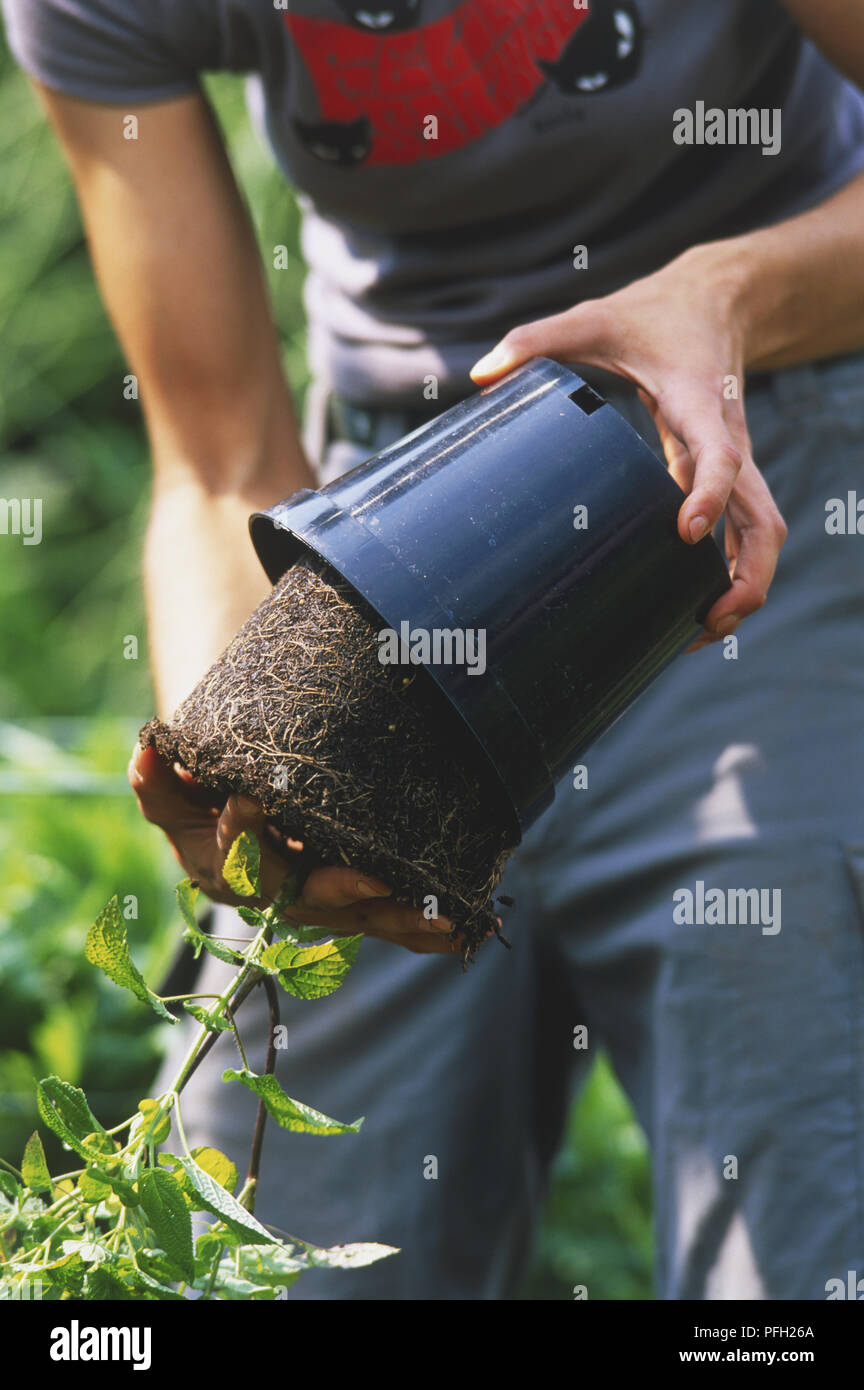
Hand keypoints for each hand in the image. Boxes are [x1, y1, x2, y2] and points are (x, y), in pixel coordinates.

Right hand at [128, 743, 461, 954]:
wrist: (226, 825)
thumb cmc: (199, 800)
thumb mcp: (171, 792)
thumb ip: (158, 779)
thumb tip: (148, 749)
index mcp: (224, 870)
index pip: (232, 854)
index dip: (242, 832)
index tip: (250, 796)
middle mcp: (273, 897)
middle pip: (306, 900)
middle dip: (340, 891)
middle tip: (375, 882)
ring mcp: (317, 905)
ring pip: (361, 919)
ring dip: (405, 922)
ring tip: (451, 921)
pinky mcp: (352, 906)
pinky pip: (390, 922)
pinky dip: (429, 931)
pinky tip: (474, 930)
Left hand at [470, 245, 787, 647]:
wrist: (715, 301)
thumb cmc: (652, 316)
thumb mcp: (595, 317)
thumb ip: (538, 340)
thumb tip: (481, 375)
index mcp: (701, 405)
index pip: (722, 458)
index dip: (710, 497)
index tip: (685, 533)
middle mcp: (729, 440)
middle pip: (763, 520)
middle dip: (748, 576)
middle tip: (712, 620)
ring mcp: (731, 462)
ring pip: (761, 534)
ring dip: (745, 586)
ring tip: (704, 632)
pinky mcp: (722, 476)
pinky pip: (740, 531)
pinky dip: (728, 571)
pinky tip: (694, 606)